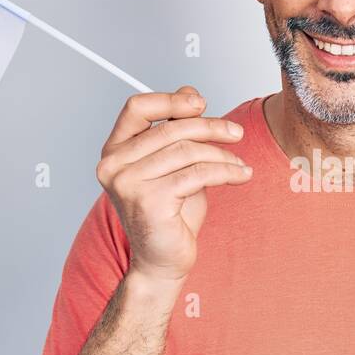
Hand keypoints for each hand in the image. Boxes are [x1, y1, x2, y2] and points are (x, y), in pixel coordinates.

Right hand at [96, 85, 251, 283]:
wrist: (163, 261)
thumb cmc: (170, 214)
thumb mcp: (175, 164)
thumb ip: (177, 129)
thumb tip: (190, 93)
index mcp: (114, 151)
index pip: (137, 107)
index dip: (171, 101)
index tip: (202, 104)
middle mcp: (113, 165)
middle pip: (170, 129)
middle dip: (210, 127)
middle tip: (237, 133)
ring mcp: (128, 183)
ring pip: (187, 151)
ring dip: (221, 153)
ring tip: (239, 162)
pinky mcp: (150, 201)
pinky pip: (198, 174)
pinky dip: (226, 171)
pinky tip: (241, 175)